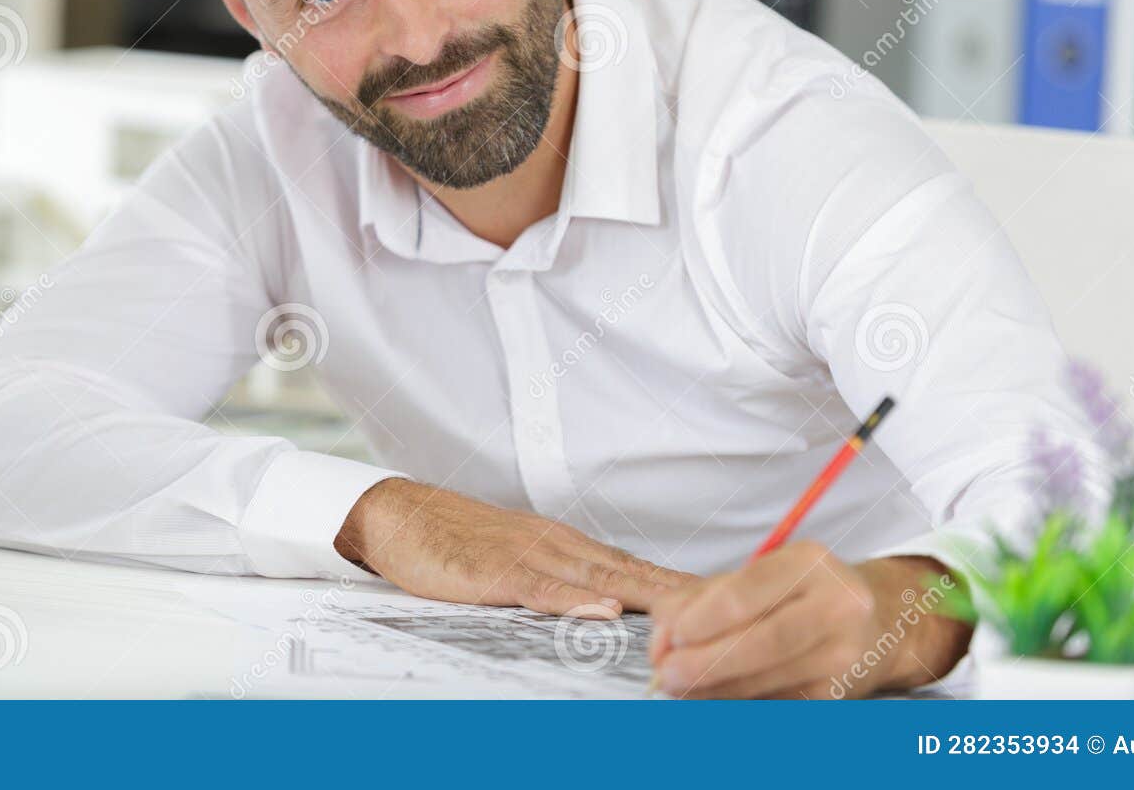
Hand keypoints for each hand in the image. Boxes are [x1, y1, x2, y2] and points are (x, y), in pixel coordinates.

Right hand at [334, 479, 694, 616]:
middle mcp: (559, 547)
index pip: (637, 571)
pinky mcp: (494, 571)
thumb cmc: (454, 544)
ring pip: (599, 580)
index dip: (683, 590)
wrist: (397, 515)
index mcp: (568, 549)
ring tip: (692, 617)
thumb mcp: (517, 565)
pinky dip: (574, 601)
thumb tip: (606, 615)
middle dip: (685, 596)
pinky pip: (540, 588)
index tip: (730, 606)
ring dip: (647, 599)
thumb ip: (560, 588)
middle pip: (634, 574)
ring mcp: (529, 556)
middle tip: (736, 614)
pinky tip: (603, 613)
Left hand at [647, 544, 970, 697]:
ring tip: (679, 686)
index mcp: (809, 562)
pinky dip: (736, 701)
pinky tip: (711, 696)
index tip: (669, 635)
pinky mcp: (839, 694)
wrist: (879, 623)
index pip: (747, 592)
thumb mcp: (759, 576)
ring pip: (767, 678)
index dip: (703, 618)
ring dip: (714, 688)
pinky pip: (776, 701)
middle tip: (665, 673)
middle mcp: (836, 605)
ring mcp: (843, 654)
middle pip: (762, 641)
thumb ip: (703, 596)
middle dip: (706, 661)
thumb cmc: (802, 593)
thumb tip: (663, 631)